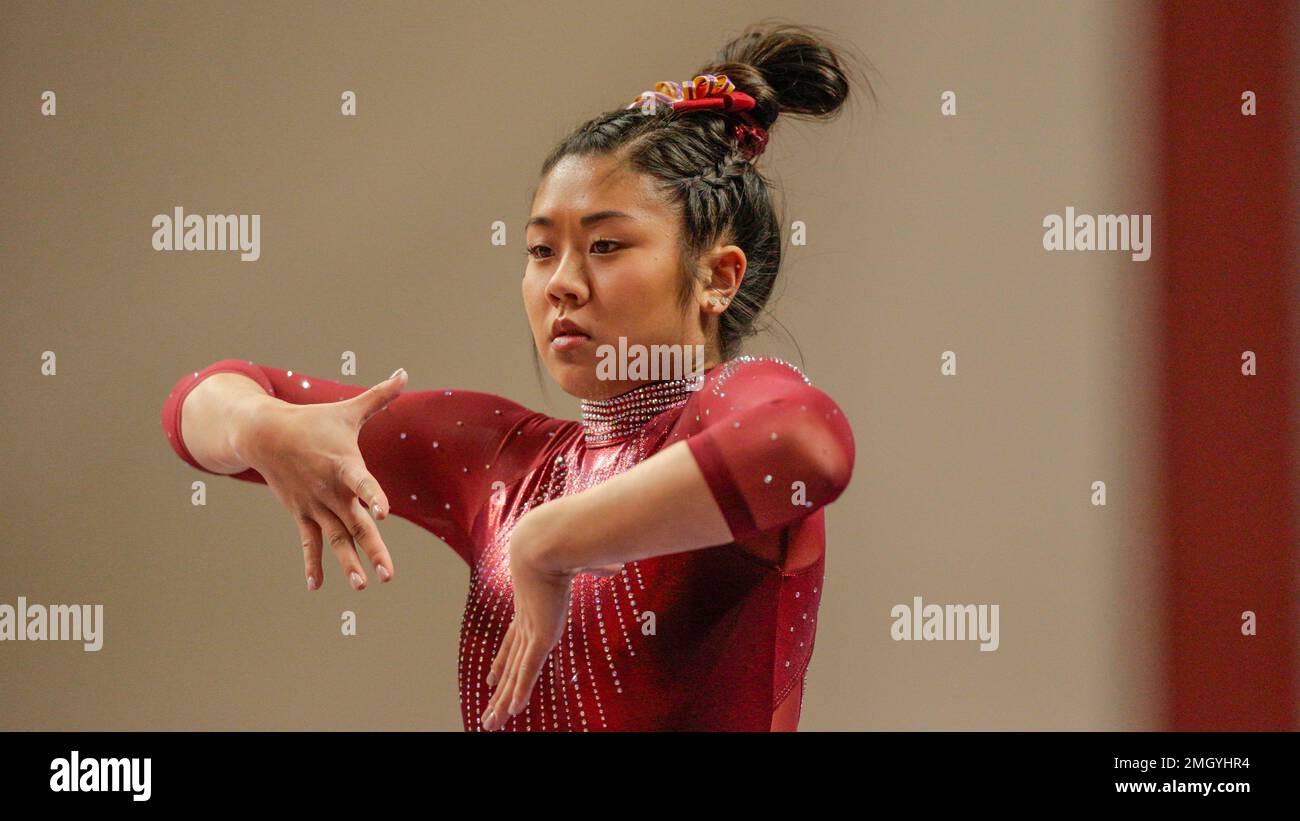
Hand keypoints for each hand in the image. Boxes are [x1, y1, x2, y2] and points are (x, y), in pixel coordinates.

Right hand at [233, 368, 408, 591]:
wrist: (264, 434)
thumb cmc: (313, 420)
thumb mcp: (348, 409)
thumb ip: (380, 396)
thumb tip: (404, 373)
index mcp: (344, 465)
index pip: (362, 483)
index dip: (373, 497)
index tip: (384, 513)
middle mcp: (330, 491)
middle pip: (355, 524)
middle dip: (372, 550)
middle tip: (388, 575)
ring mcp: (315, 506)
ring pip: (335, 539)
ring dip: (348, 564)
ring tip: (364, 587)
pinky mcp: (302, 514)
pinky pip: (308, 543)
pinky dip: (312, 564)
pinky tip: (317, 587)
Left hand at [478, 502, 624, 730]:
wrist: (548, 540)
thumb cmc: (565, 544)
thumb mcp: (582, 563)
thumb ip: (597, 568)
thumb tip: (618, 566)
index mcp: (532, 606)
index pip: (514, 642)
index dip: (502, 661)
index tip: (491, 676)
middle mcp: (527, 621)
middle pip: (509, 665)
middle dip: (499, 691)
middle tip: (488, 712)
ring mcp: (532, 629)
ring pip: (514, 675)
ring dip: (502, 701)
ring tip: (489, 724)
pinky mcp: (539, 634)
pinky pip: (527, 671)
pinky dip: (518, 691)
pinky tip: (510, 712)